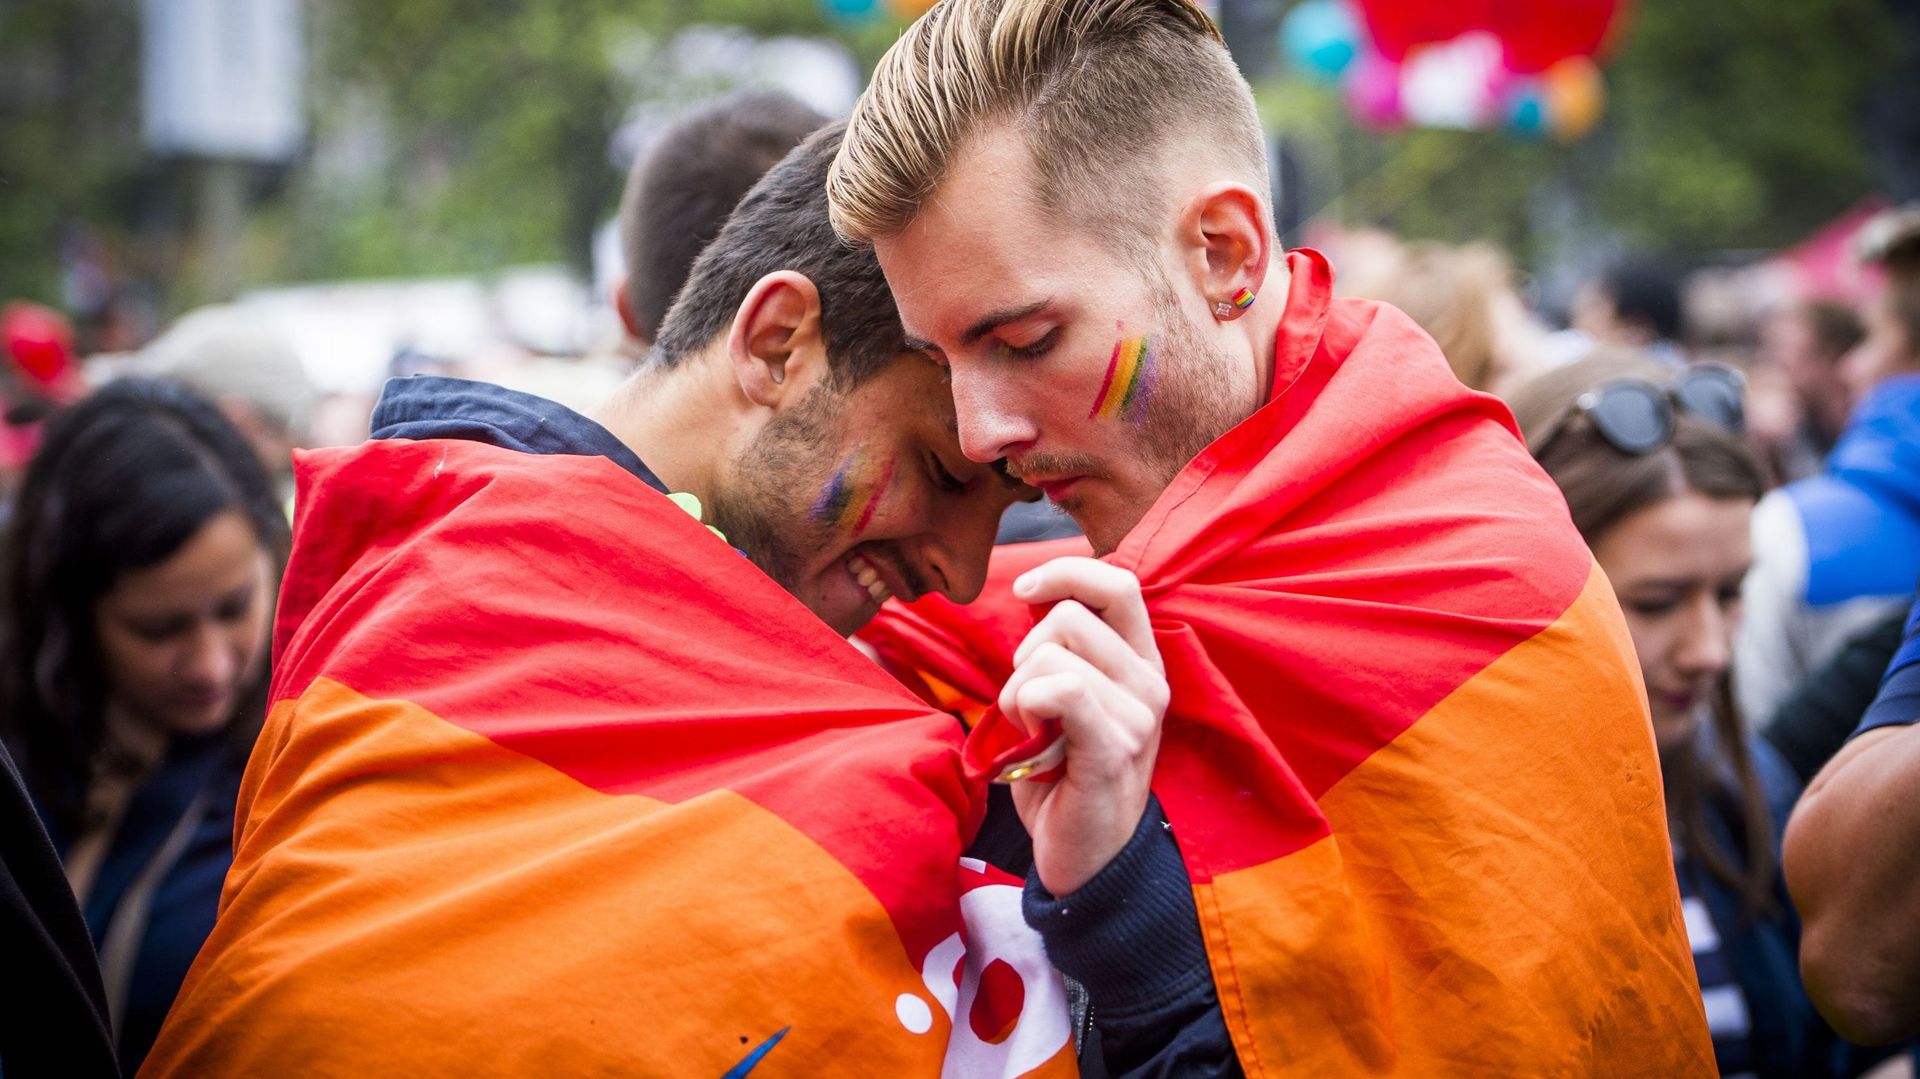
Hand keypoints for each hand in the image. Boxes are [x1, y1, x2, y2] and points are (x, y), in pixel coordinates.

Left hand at [997, 557, 1167, 895]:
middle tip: (1029, 705)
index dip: (1066, 572)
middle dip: (1026, 654)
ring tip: (1032, 734)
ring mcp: (1138, 717)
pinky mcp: (1113, 749)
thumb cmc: (1066, 776)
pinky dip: (1028, 704)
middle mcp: (1149, 683)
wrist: (1087, 859)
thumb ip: (1062, 651)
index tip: (1023, 590)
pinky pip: (1062, 690)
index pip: (1118, 583)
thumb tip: (1031, 596)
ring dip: (1018, 692)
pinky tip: (1030, 737)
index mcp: (1141, 663)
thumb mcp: (1069, 700)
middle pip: (1070, 617)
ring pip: (1051, 656)